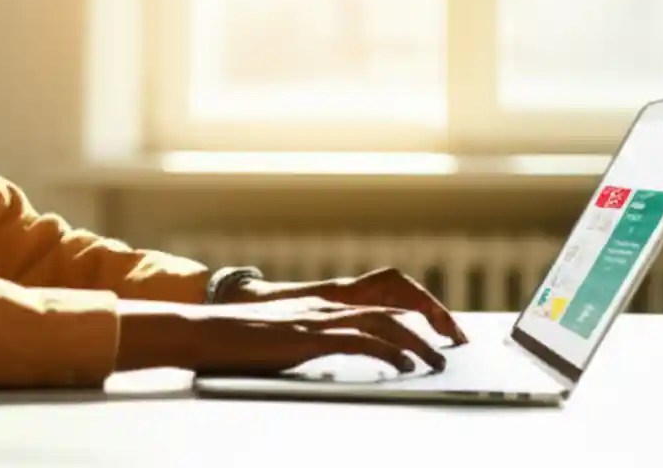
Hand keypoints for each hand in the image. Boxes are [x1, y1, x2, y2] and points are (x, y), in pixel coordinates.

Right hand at [223, 267, 468, 344]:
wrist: (207, 331)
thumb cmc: (240, 341)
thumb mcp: (287, 339)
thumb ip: (317, 342)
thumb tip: (346, 360)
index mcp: (324, 302)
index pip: (382, 295)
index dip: (416, 308)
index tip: (439, 330)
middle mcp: (327, 303)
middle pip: (393, 303)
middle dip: (430, 321)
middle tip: (455, 343)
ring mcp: (319, 318)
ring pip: (383, 321)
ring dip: (417, 341)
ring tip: (438, 361)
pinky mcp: (309, 336)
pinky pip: (360, 340)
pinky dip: (388, 352)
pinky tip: (404, 367)